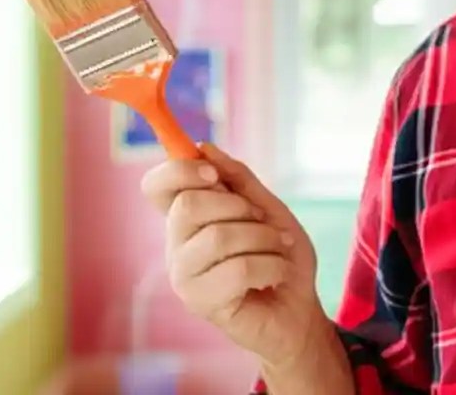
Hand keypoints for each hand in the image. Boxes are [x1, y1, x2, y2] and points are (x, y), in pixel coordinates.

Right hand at [141, 143, 330, 367]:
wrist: (300, 308)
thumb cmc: (280, 257)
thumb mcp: (268, 208)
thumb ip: (238, 180)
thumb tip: (204, 147)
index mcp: (188, 219)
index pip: (156, 186)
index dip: (179, 171)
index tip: (214, 175)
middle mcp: (177, 246)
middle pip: (188, 206)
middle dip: (238, 207)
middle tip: (262, 223)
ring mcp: (184, 276)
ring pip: (219, 237)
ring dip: (264, 239)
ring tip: (277, 251)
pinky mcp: (200, 303)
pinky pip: (238, 269)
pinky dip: (271, 266)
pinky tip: (275, 276)